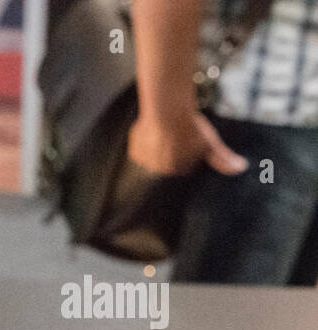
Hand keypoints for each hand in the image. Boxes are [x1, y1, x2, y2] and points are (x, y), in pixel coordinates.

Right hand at [128, 112, 248, 175]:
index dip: (189, 153)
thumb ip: (222, 158)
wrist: (166, 110)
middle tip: (179, 133)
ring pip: (154, 157)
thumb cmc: (189, 127)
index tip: (191, 139)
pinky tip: (154, 130)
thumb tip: (241, 169)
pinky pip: (141, 150)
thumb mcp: (210, 142)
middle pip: (167, 164)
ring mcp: (144, 163)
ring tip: (167, 130)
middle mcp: (158, 171)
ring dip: (159, 147)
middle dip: (173, 151)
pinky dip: (146, 142)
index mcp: (176, 171)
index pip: (184, 167)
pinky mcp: (134, 152)